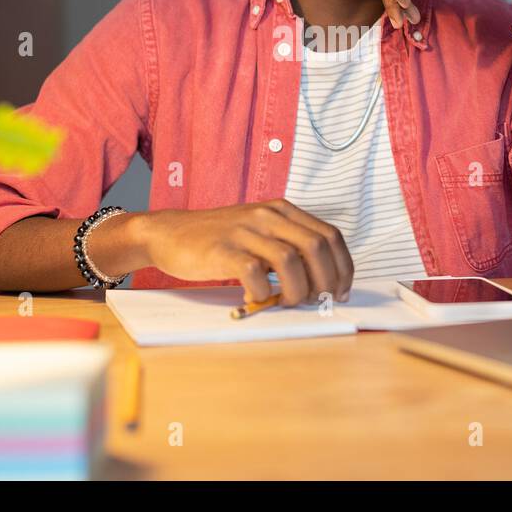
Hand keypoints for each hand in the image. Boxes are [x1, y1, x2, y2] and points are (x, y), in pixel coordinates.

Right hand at [137, 200, 353, 305]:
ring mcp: (245, 231)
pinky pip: (255, 274)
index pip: (329, 236)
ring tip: (287, 301)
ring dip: (298, 290)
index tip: (341, 290)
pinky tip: (255, 298)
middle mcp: (268, 216)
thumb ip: (288, 246)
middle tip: (317, 300)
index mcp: (282, 210)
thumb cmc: (218, 239)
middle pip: (317, 247)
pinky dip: (262, 293)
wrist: (169, 233)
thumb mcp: (259, 231)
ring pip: (292, 261)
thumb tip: (322, 280)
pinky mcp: (223, 250)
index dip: (343, 266)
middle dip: (327, 281)